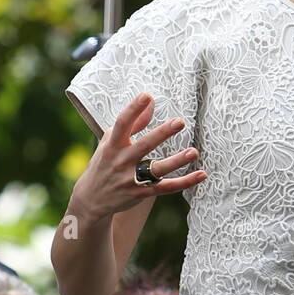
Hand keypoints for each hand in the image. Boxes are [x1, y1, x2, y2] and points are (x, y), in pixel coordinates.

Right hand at [72, 94, 206, 223]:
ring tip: (193, 152)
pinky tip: (202, 174)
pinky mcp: (142, 192)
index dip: (133, 109)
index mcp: (113, 145)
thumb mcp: (112, 142)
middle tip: (179, 121)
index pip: (122, 124)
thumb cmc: (105, 163)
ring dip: (176, 161)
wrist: (92, 199)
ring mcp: (131, 178)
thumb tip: (151, 102)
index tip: (146, 96)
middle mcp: (122, 161)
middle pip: (144, 145)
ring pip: (157, 169)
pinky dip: (185, 182)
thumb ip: (133, 124)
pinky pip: (166, 187)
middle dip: (162, 134)